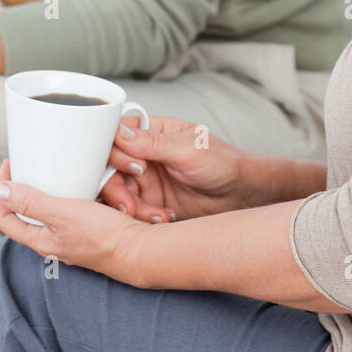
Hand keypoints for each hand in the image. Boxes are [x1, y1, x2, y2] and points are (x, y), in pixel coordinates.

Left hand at [0, 158, 148, 285]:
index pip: (5, 217)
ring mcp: (72, 234)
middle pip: (28, 210)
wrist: (140, 249)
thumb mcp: (62, 213)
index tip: (12, 165)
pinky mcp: (90, 227)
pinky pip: (76, 204)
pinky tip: (84, 178)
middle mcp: (53, 239)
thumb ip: (29, 202)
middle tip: (32, 163)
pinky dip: (77, 189)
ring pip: (54, 206)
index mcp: (40, 239)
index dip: (2, 190)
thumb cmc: (104, 238)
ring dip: (55, 186)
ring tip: (58, 168)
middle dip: (28, 185)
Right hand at [98, 114, 250, 222]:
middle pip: (109, 169)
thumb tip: (119, 132)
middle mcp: (143, 155)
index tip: (132, 168)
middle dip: (116, 189)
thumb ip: (152, 144)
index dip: (114, 154)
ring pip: (118, 192)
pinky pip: (131, 211)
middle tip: (130, 205)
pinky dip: (141, 218)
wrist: (242, 195)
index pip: (115, 137)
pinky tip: (163, 219)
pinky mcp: (150, 202)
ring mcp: (145, 180)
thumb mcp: (188, 151)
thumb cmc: (222, 163)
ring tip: (154, 216)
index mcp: (150, 132)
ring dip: (130, 208)